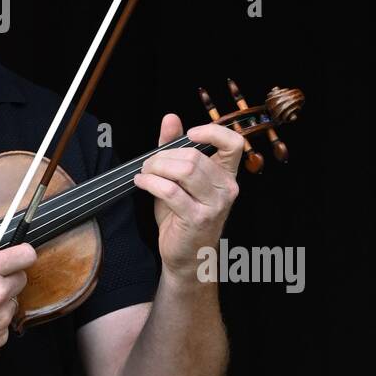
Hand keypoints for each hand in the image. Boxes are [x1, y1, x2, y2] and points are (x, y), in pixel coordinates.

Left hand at [133, 114, 244, 283]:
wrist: (187, 256)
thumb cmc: (182, 216)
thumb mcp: (179, 179)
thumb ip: (174, 148)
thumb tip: (171, 118)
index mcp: (226, 175)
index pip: (234, 143)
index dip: (212, 132)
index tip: (189, 134)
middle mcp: (227, 188)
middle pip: (195, 156)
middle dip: (164, 156)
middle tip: (149, 164)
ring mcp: (215, 205)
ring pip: (185, 170)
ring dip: (157, 167)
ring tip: (145, 173)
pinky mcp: (197, 218)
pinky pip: (171, 191)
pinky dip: (151, 182)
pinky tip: (141, 183)